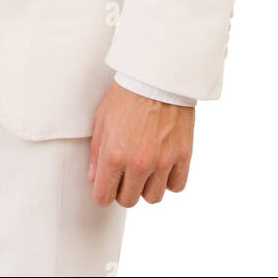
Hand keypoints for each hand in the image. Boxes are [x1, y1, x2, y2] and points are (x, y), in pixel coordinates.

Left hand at [87, 82, 194, 206]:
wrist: (156, 77)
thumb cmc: (126, 95)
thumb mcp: (102, 120)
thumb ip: (96, 152)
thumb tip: (94, 178)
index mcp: (114, 155)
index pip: (103, 197)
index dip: (102, 194)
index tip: (105, 188)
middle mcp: (139, 163)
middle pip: (128, 200)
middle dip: (123, 190)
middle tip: (124, 175)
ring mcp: (163, 161)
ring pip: (153, 198)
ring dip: (146, 187)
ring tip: (144, 169)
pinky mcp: (183, 155)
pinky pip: (176, 186)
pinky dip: (169, 180)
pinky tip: (162, 166)